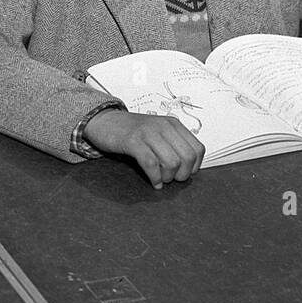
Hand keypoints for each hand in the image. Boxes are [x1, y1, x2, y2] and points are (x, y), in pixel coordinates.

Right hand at [83, 109, 204, 188]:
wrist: (103, 121)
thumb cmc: (132, 131)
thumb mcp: (158, 132)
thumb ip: (174, 144)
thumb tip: (190, 168)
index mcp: (172, 124)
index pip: (198, 149)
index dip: (195, 166)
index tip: (183, 172)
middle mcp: (163, 126)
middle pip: (187, 157)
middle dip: (182, 174)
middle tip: (171, 178)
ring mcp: (147, 132)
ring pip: (171, 162)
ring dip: (168, 177)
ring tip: (160, 178)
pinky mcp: (132, 141)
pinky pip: (151, 164)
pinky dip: (155, 177)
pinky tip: (153, 182)